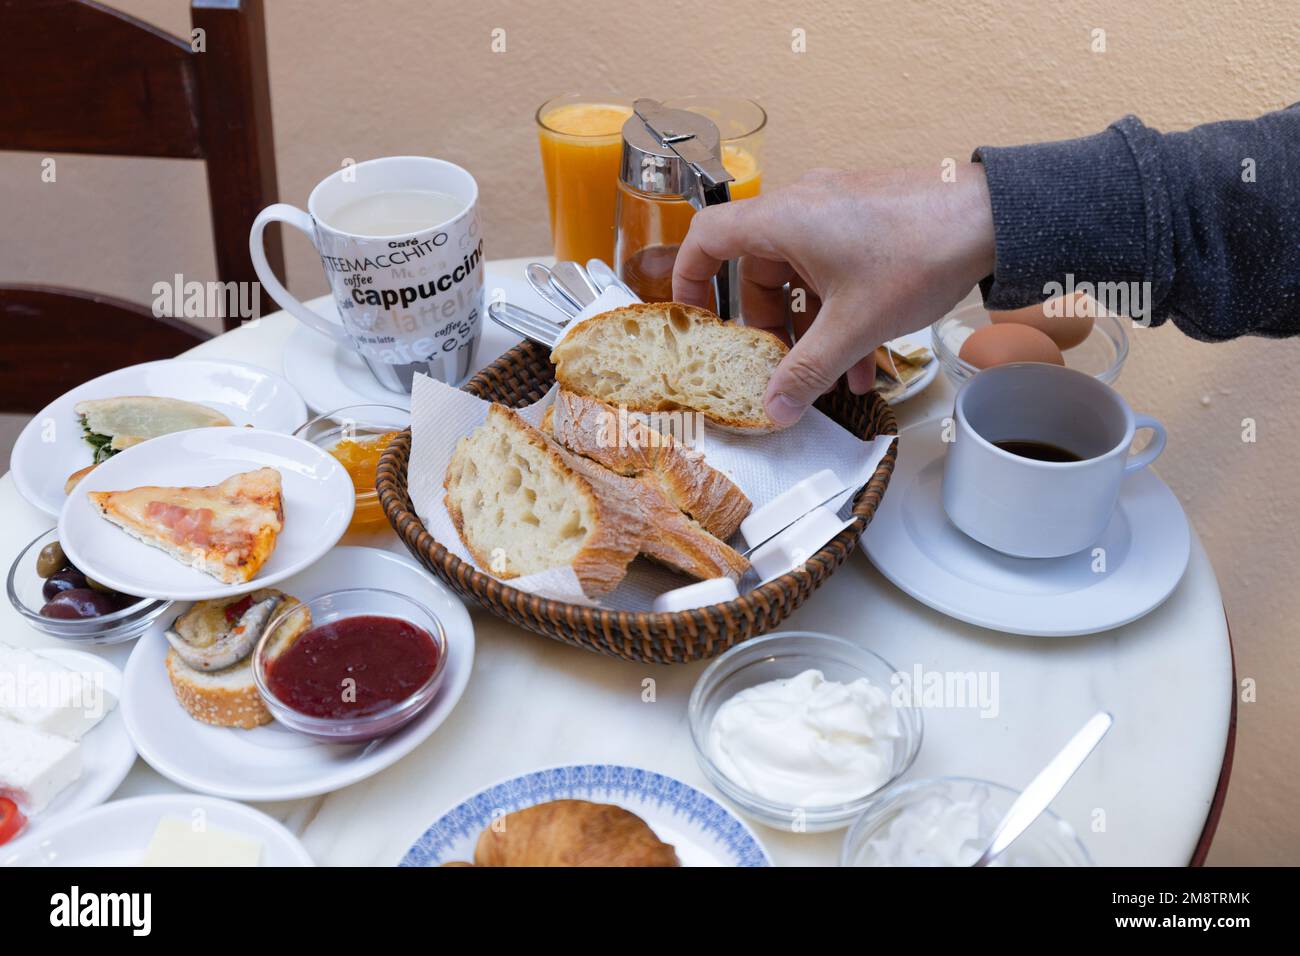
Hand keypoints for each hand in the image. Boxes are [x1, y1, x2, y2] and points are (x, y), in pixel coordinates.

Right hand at [672, 164, 995, 425]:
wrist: (995, 216)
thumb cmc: (920, 253)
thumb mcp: (856, 325)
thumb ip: (809, 370)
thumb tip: (775, 408)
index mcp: (783, 219)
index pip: (707, 238)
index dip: (688, 279)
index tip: (693, 319)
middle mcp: (802, 208)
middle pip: (757, 269)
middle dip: (769, 326)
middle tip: (779, 366)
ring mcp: (836, 212)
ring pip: (800, 276)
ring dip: (811, 328)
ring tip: (833, 377)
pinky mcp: (866, 220)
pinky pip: (832, 269)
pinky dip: (838, 311)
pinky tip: (866, 357)